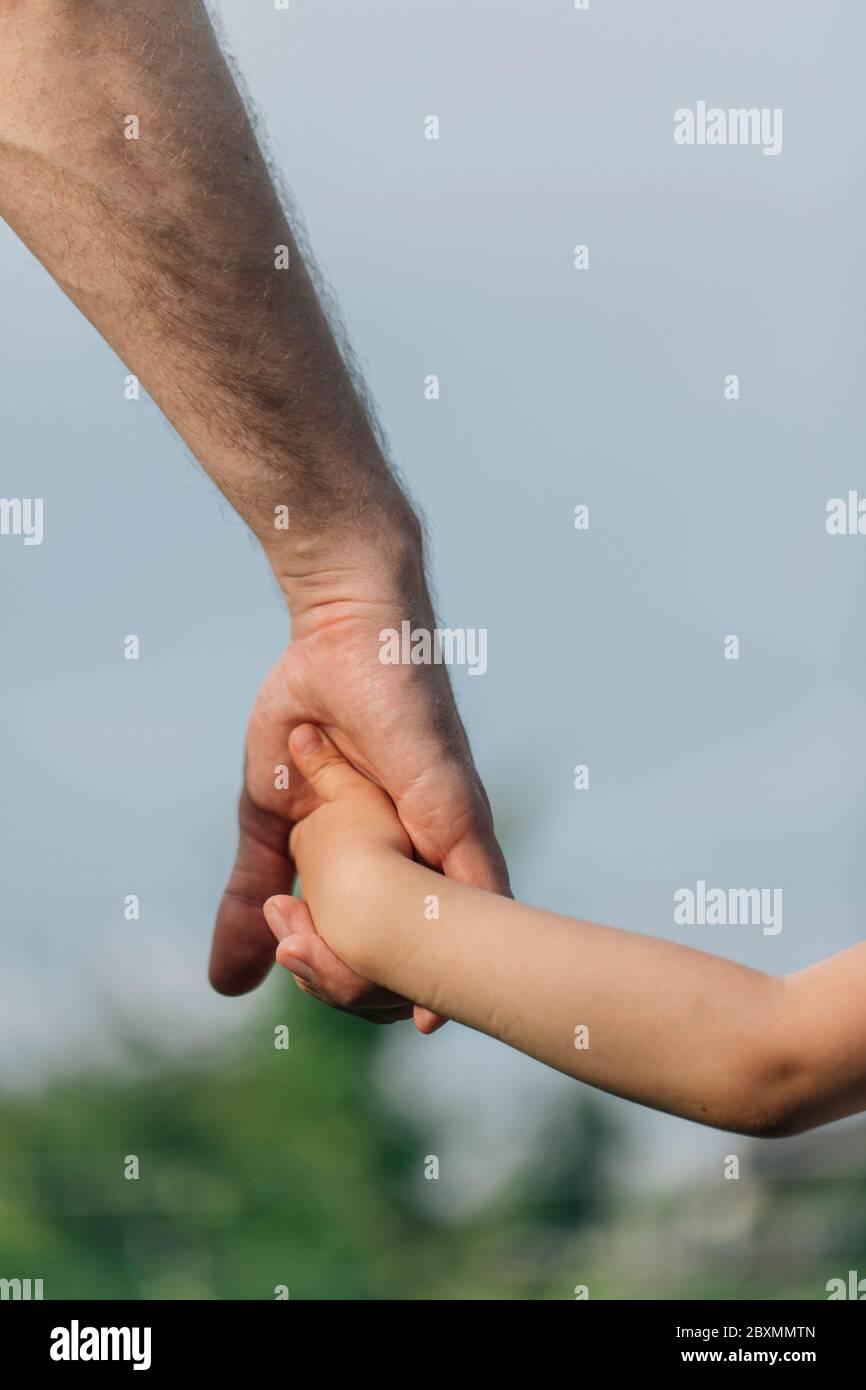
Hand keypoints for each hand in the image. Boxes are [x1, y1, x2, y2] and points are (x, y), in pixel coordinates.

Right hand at [208, 558, 509, 1030]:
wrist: (336, 639)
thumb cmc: (309, 720)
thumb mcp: (270, 822)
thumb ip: (253, 897)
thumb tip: (228, 986)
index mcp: (391, 870)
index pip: (378, 959)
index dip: (335, 981)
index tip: (287, 961)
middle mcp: (432, 866)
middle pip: (414, 969)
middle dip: (357, 992)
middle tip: (300, 962)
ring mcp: (453, 842)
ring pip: (445, 948)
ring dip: (386, 978)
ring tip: (327, 964)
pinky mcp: (460, 812)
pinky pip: (476, 893)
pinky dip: (455, 950)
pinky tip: (433, 1000)